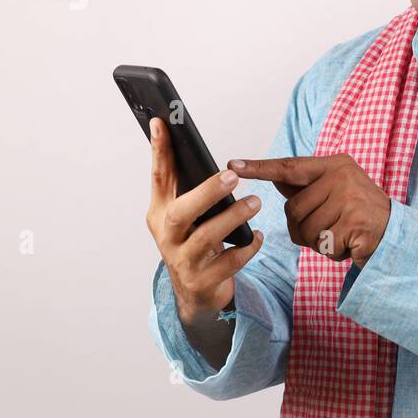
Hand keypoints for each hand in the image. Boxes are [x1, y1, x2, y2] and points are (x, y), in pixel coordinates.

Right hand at [145, 117, 263, 325]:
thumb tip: (194, 147)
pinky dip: (247, 247)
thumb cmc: (194, 245)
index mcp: (160, 213)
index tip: (161, 123)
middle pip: (180, 212)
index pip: (159, 178)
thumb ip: (188, 188)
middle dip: (206, 192)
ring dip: (233, 218)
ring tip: (255, 203)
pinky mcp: (203, 281)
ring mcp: (183, 261)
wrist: (196, 295)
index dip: (159, 151)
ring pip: (206, 238)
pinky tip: (258, 235)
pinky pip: (229, 262)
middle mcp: (167, 237)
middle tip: (232, 176)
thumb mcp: (186, 217)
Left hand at [226, 153, 389, 268]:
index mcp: (334, 165)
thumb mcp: (336, 190)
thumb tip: (274, 176)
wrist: (395, 234)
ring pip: (305, 229)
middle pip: (293, 208)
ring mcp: (350, 198)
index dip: (260, 168)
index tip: (233, 164)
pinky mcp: (355, 223)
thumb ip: (308, 185)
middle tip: (328, 228)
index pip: (289, 166)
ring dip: (318, 242)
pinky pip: (323, 244)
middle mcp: (342, 176)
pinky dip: (332, 252)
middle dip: (303, 227)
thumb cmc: (359, 213)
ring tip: (339, 235)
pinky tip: (349, 245)